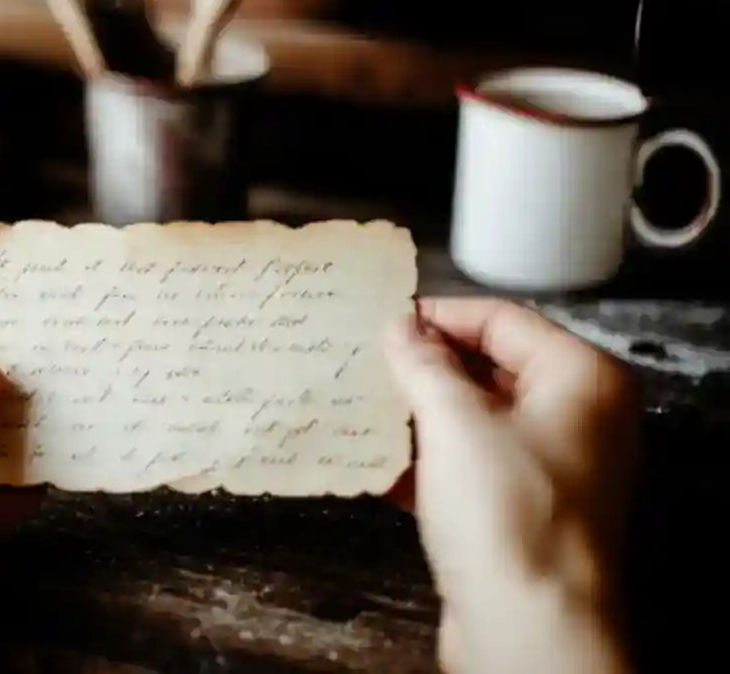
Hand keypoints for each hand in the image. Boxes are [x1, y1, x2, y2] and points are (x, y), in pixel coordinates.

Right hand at [383, 298, 638, 673]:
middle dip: (426, 367)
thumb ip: (423, 364)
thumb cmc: (505, 513)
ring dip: (420, 415)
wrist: (529, 629)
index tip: (380, 321)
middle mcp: (579, 417)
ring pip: (477, 420)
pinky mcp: (525, 511)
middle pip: (491, 367)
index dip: (438, 315)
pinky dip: (429, 462)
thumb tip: (400, 325)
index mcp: (581, 378)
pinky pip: (472, 466)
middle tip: (365, 362)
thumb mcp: (455, 422)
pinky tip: (380, 464)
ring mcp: (554, 467)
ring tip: (362, 407)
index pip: (502, 319)